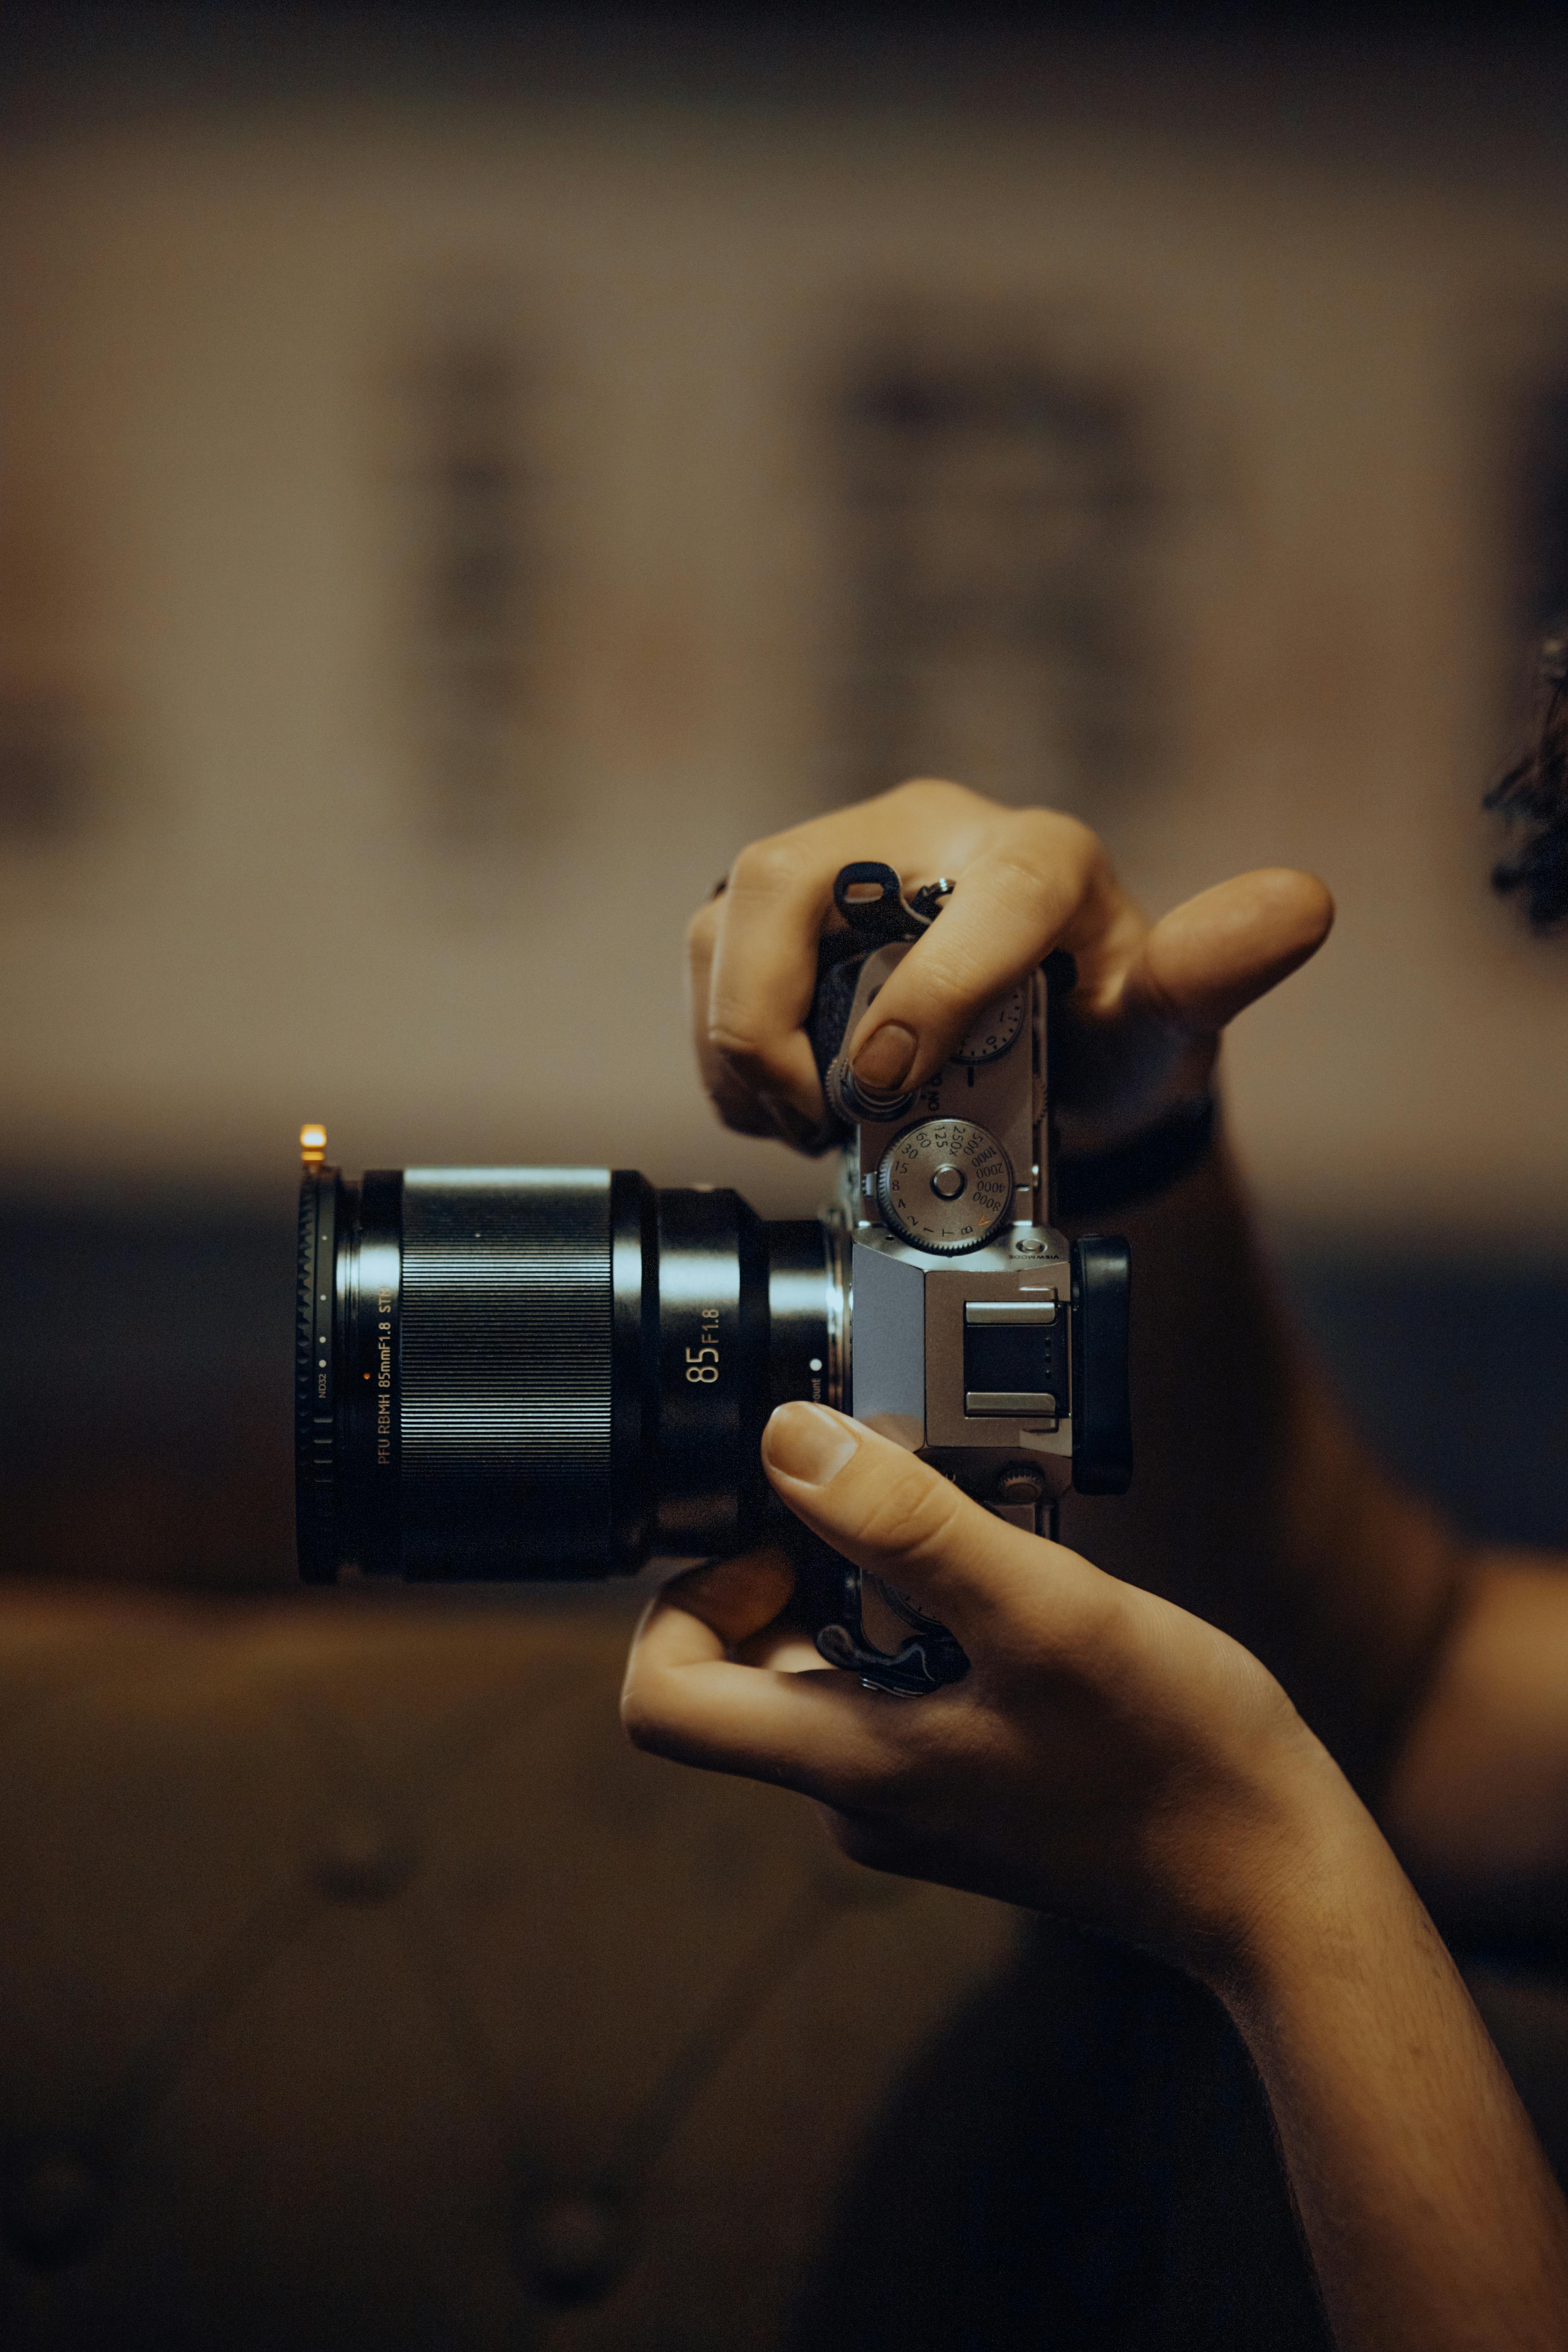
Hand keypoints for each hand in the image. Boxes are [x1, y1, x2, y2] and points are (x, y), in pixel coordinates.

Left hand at [622, 1402, 1338, 1978]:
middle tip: (903, 1502)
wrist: (1277, 1880)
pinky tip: (1017, 1591)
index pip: (662, 1699)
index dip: (687, 1599)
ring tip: (978, 1538)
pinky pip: (901, 1687)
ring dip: (880, 1584)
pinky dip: (934, 1623)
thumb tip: (787, 1444)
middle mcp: (860, 1795)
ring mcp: (914, 1796)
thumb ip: (909, 1528)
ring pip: (834, 1664)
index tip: (779, 1533)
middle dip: (804, 1562)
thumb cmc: (1180, 1758)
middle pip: (747, 1664)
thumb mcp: (1045, 1611)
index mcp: (850, 1768)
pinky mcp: (967, 1784)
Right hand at [689, 778, 1331, 1154]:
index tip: (886, 1082)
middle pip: (791, 879)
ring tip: (808, 1123)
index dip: (933, 988)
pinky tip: (785, 1102)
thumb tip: (1304, 905)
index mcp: (1036, 855)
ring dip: (742, 1042)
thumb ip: (1215, 972)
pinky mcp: (779, 912)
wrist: (1052, 1067)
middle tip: (820, 1115)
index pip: (981, 891)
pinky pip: (708, 958)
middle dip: (773, 1014)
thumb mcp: (1168, 1023)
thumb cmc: (1110, 1042)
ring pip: (730, 921)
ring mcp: (839, 866)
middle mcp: (925, 835)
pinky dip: (727, 1050)